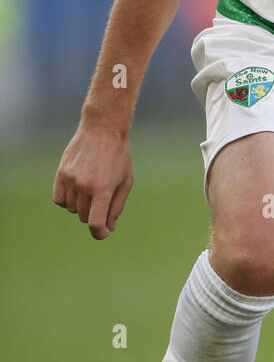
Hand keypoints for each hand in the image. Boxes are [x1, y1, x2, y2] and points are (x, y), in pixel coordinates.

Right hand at [53, 123, 133, 238]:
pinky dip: (67, 201)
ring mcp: (70, 179)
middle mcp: (84, 185)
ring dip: (81, 206)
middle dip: (94, 215)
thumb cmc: (119, 156)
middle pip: (84, 217)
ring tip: (92, 190)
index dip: (99, 233)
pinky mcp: (61, 173)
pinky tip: (77, 191)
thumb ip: (117, 206)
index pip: (95, 223)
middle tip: (103, 202)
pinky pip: (59, 200)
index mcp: (103, 188)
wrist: (103, 128)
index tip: (103, 232)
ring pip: (72, 209)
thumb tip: (109, 227)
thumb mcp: (126, 181)